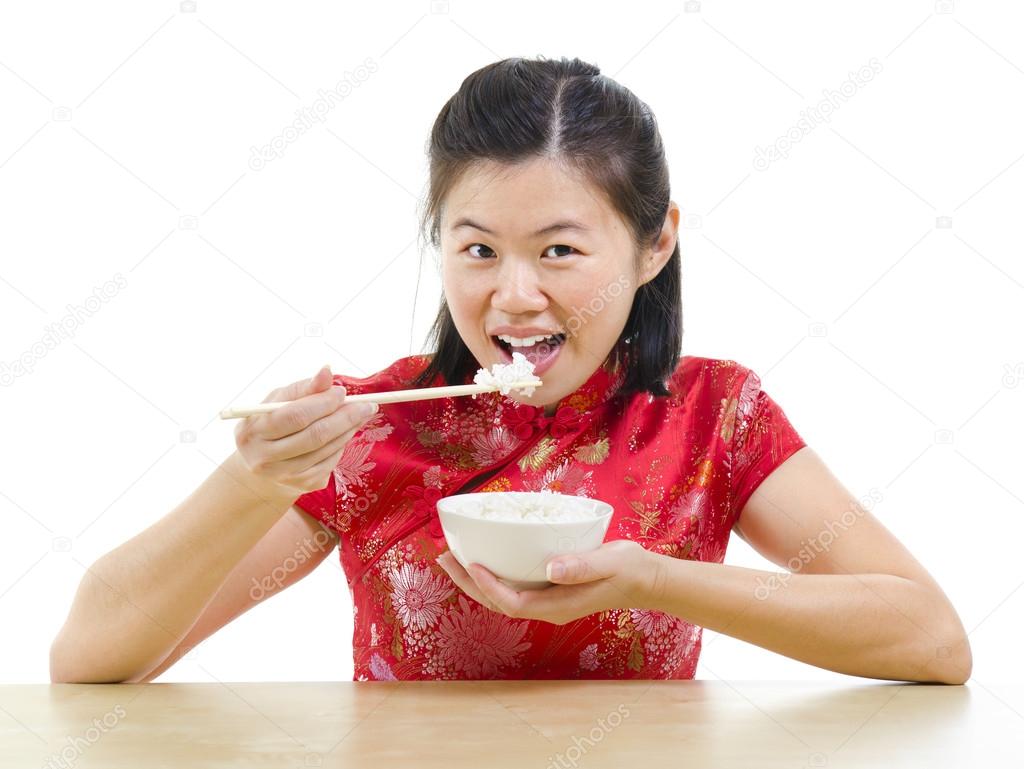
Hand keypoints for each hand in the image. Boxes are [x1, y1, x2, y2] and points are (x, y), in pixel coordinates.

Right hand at [233, 364, 378, 497]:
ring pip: (327, 449)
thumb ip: (303, 388)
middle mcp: (266, 458)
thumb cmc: (271, 425)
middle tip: (367, 405)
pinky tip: (345, 433)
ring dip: (349, 429)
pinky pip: (331, 461)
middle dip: (346, 417)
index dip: (322, 403)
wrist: (261, 469)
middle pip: (315, 436)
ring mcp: (285, 476)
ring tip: (361, 414)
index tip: (342, 392)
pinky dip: (341, 444)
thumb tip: (327, 370)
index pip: (295, 416)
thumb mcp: (278, 403)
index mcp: (255, 431)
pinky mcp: (302, 486)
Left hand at [437, 539, 658, 625]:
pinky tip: (485, 557)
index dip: (488, 586)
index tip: (471, 563)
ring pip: (502, 596)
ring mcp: (548, 600)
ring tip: (453, 557)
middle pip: (497, 602)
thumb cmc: (629, 570)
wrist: (646, 579)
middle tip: (444, 557)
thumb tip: (550, 568)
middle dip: (468, 583)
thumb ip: (581, 566)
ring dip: (475, 579)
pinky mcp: (550, 590)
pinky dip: (493, 574)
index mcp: (557, 606)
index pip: (512, 603)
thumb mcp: (609, 563)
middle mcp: (547, 607)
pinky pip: (513, 587)